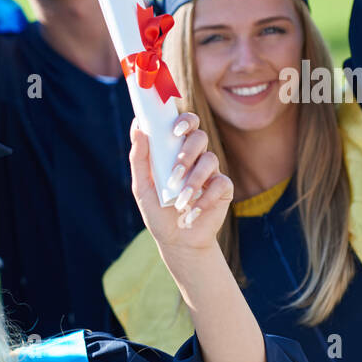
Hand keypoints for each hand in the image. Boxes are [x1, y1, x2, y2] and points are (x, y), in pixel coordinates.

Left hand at [129, 113, 232, 264]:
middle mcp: (195, 158)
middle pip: (200, 137)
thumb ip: (139, 159)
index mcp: (176, 152)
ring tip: (179, 198)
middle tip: (176, 168)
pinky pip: (220, 183)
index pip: (185, 125)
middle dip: (188, 151)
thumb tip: (138, 128)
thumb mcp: (143, 187)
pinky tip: (192, 211)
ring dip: (194, 179)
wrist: (177, 241)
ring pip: (210, 159)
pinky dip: (205, 198)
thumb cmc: (158, 212)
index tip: (174, 128)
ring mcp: (210, 172)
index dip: (184, 120)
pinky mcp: (223, 189)